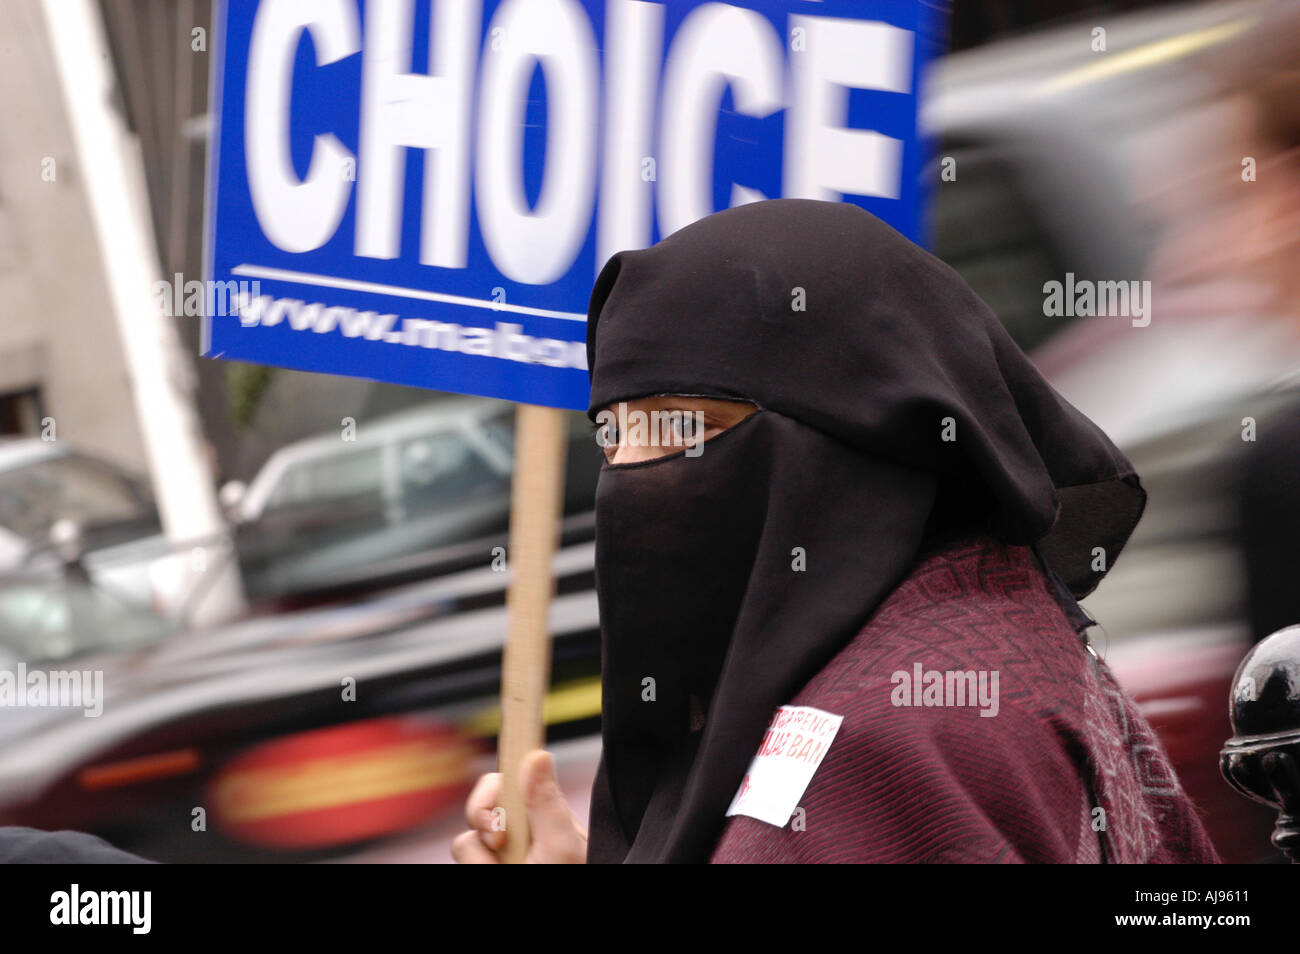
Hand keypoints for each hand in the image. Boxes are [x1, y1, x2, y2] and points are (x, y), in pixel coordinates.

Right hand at [451, 749, 587, 863]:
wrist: (565, 926)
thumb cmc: (575, 876)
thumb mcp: (563, 846)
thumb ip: (547, 802)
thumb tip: (537, 754)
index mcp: (539, 813)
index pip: (503, 782)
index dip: (491, 791)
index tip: (497, 809)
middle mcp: (518, 830)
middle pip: (477, 810)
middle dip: (482, 824)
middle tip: (502, 843)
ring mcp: (501, 856)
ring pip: (465, 845)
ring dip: (483, 862)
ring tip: (511, 871)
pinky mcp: (489, 868)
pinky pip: (467, 864)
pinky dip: (481, 869)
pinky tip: (501, 873)